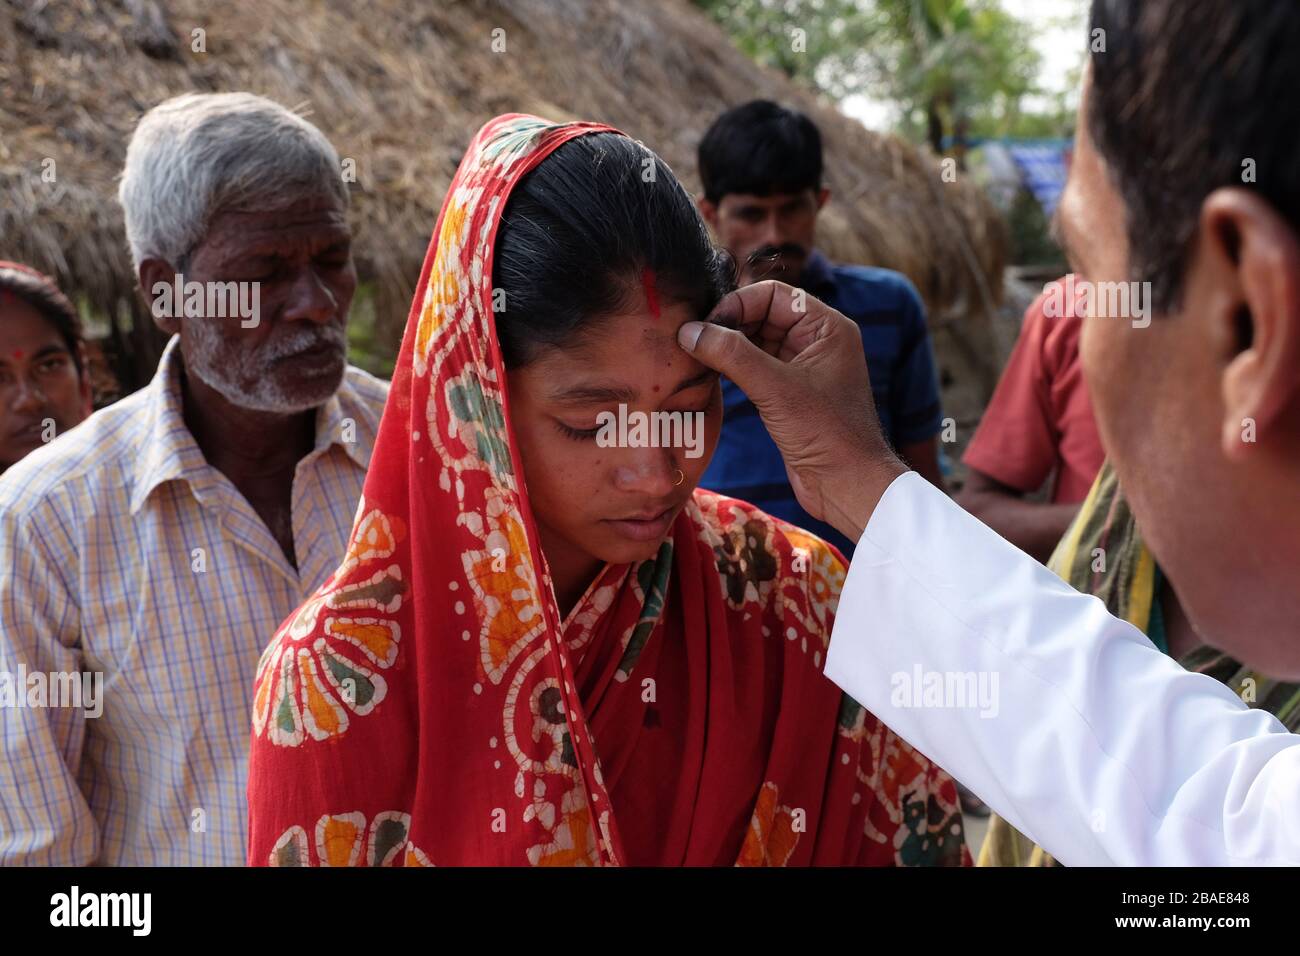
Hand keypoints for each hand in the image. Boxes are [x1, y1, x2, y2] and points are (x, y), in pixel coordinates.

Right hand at [678, 280, 905, 542]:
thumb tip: (690, 331)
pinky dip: (733, 369)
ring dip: (727, 348)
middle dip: (728, 325)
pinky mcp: (789, 394)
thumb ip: (732, 355)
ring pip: (755, 343)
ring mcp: (802, 369)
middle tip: (694, 341)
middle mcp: (816, 343)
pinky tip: (710, 375)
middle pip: (762, 315)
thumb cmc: (826, 434)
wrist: (847, 487)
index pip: (774, 295)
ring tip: (695, 357)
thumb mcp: (775, 388)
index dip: (738, 304)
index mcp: (826, 328)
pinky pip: (755, 369)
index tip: (706, 325)